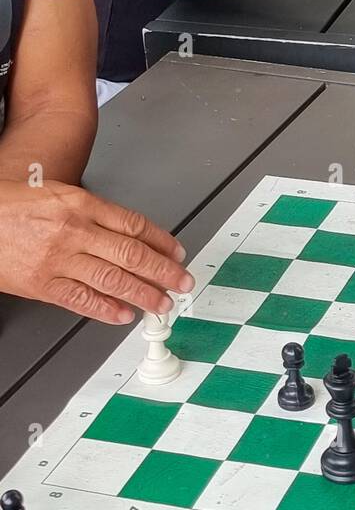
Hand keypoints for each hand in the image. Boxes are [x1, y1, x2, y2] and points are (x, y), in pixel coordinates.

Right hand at [0, 180, 193, 325]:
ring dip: (144, 294)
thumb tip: (132, 235)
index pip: (134, 225)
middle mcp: (74, 231)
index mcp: (81, 204)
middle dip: (164, 271)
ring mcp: (59, 259)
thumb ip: (95, 213)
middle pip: (132, 253)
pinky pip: (81, 300)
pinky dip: (106, 310)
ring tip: (162, 303)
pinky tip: (124, 315)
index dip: (162, 242)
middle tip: (182, 282)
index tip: (177, 253)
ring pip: (113, 279)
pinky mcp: (42, 284)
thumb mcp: (60, 194)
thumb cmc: (14, 205)